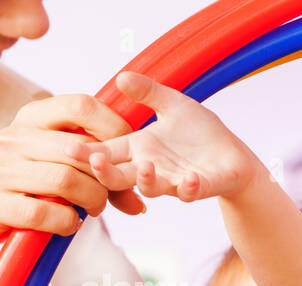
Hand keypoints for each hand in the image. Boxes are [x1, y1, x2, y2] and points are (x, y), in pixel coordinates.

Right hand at [0, 93, 144, 258]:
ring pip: (66, 180)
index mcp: (32, 118)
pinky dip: (67, 222)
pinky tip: (69, 224)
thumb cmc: (37, 188)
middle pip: (79, 149)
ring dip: (91, 200)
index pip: (81, 105)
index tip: (126, 156)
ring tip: (93, 208)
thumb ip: (102, 175)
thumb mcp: (65, 167)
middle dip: (105, 178)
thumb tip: (139, 202)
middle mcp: (12, 137)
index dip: (114, 128)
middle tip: (109, 195)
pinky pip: (45, 212)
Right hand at [67, 72, 260, 202]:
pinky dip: (189, 187)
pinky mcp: (200, 188)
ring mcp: (174, 181)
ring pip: (152, 188)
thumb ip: (148, 92)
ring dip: (146, 180)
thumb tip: (121, 77)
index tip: (68, 146)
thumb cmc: (200, 132)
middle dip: (106, 172)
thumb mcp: (173, 104)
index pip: (107, 151)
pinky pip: (191, 192)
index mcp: (139, 148)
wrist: (233, 156)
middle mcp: (152, 168)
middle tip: (95, 161)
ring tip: (145, 167)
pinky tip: (189, 178)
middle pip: (120, 176)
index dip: (88, 151)